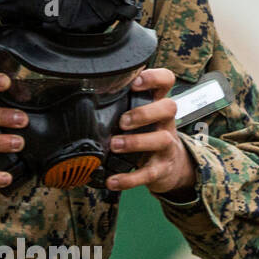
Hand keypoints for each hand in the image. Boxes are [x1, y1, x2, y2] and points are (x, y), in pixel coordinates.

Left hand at [106, 68, 196, 194]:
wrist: (170, 167)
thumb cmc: (147, 134)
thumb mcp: (139, 115)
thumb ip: (122, 102)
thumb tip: (87, 86)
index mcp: (157, 105)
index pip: (166, 81)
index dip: (155, 78)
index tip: (135, 82)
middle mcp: (165, 122)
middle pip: (169, 107)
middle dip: (144, 112)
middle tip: (122, 121)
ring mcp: (166, 146)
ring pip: (161, 139)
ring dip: (136, 142)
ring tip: (115, 145)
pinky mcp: (161, 169)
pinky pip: (148, 174)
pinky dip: (129, 179)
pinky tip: (112, 181)